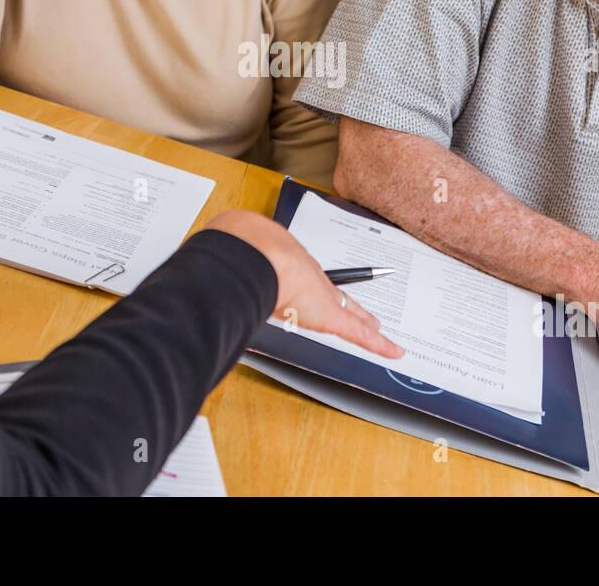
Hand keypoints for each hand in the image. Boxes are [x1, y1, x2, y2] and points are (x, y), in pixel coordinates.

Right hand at [205, 210, 403, 358]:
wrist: (249, 251)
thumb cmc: (240, 246)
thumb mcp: (233, 251)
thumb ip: (225, 261)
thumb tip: (203, 264)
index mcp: (288, 263)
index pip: (310, 280)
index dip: (319, 288)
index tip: (322, 290)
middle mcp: (308, 278)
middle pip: (335, 297)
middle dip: (350, 307)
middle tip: (365, 313)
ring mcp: (321, 297)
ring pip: (350, 315)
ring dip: (364, 324)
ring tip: (379, 332)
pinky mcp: (330, 316)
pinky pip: (360, 334)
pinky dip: (379, 344)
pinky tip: (395, 351)